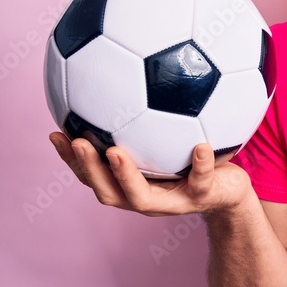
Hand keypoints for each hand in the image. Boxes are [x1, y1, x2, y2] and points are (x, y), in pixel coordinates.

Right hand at [49, 132, 252, 216]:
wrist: (231, 193)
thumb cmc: (193, 164)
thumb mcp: (168, 143)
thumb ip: (145, 125)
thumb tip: (121, 84)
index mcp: (131, 186)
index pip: (93, 176)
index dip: (71, 160)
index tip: (54, 134)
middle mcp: (146, 199)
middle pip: (107, 192)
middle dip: (88, 169)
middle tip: (77, 141)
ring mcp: (174, 201)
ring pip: (141, 196)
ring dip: (125, 174)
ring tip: (115, 151)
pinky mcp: (204, 196)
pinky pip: (201, 180)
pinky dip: (200, 164)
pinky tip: (201, 146)